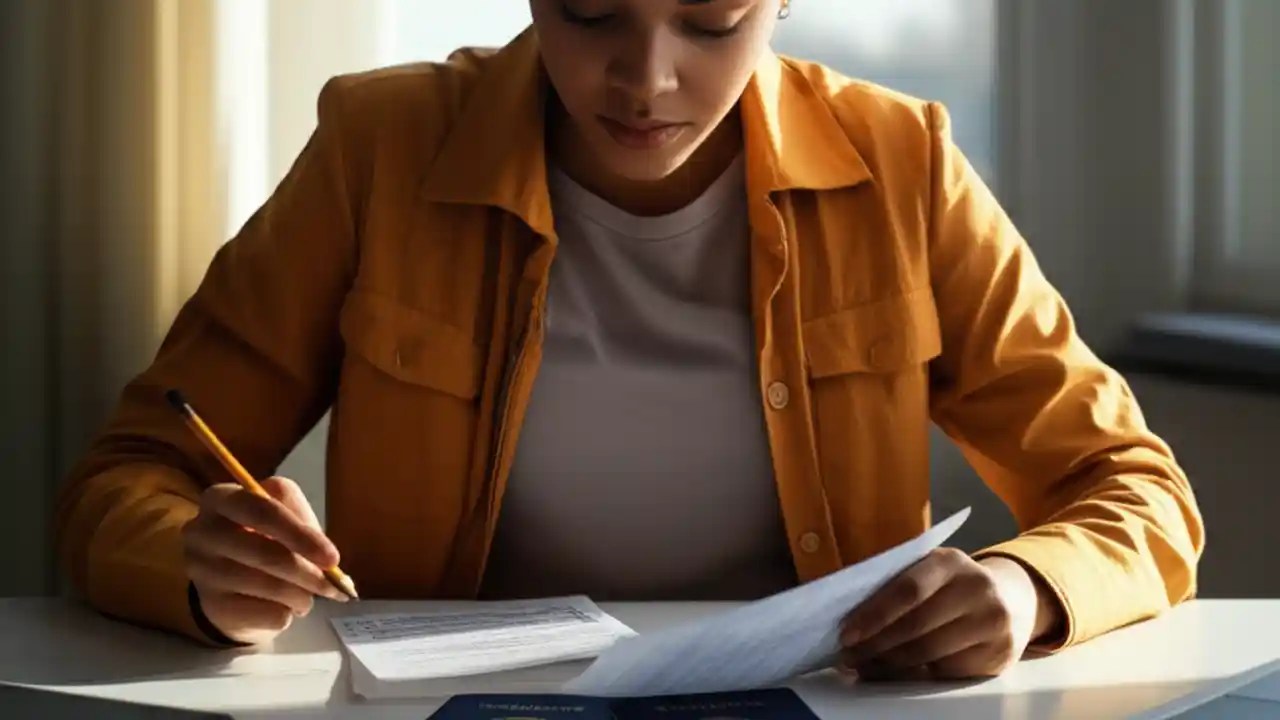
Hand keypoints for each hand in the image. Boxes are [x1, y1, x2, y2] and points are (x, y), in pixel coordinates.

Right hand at [182, 476, 347, 644]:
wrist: (231, 583)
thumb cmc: (264, 539)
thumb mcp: (284, 518)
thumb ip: (304, 526)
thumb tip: (329, 561)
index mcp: (221, 498)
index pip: (262, 510)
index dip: (301, 534)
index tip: (332, 558)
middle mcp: (201, 531)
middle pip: (263, 551)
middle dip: (306, 571)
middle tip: (332, 585)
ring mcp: (201, 570)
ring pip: (265, 585)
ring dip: (300, 595)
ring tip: (309, 597)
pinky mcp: (211, 605)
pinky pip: (263, 612)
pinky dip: (286, 613)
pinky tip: (287, 608)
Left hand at [837, 548, 1060, 681]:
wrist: (1009, 600)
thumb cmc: (950, 587)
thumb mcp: (929, 571)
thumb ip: (894, 584)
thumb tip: (847, 615)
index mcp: (950, 562)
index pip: (907, 590)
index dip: (874, 615)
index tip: (846, 634)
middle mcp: (977, 589)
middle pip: (917, 626)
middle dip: (876, 644)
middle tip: (848, 655)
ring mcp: (992, 623)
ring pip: (929, 654)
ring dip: (889, 664)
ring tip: (863, 665)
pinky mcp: (999, 654)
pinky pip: (945, 672)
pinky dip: (913, 675)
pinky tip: (894, 673)